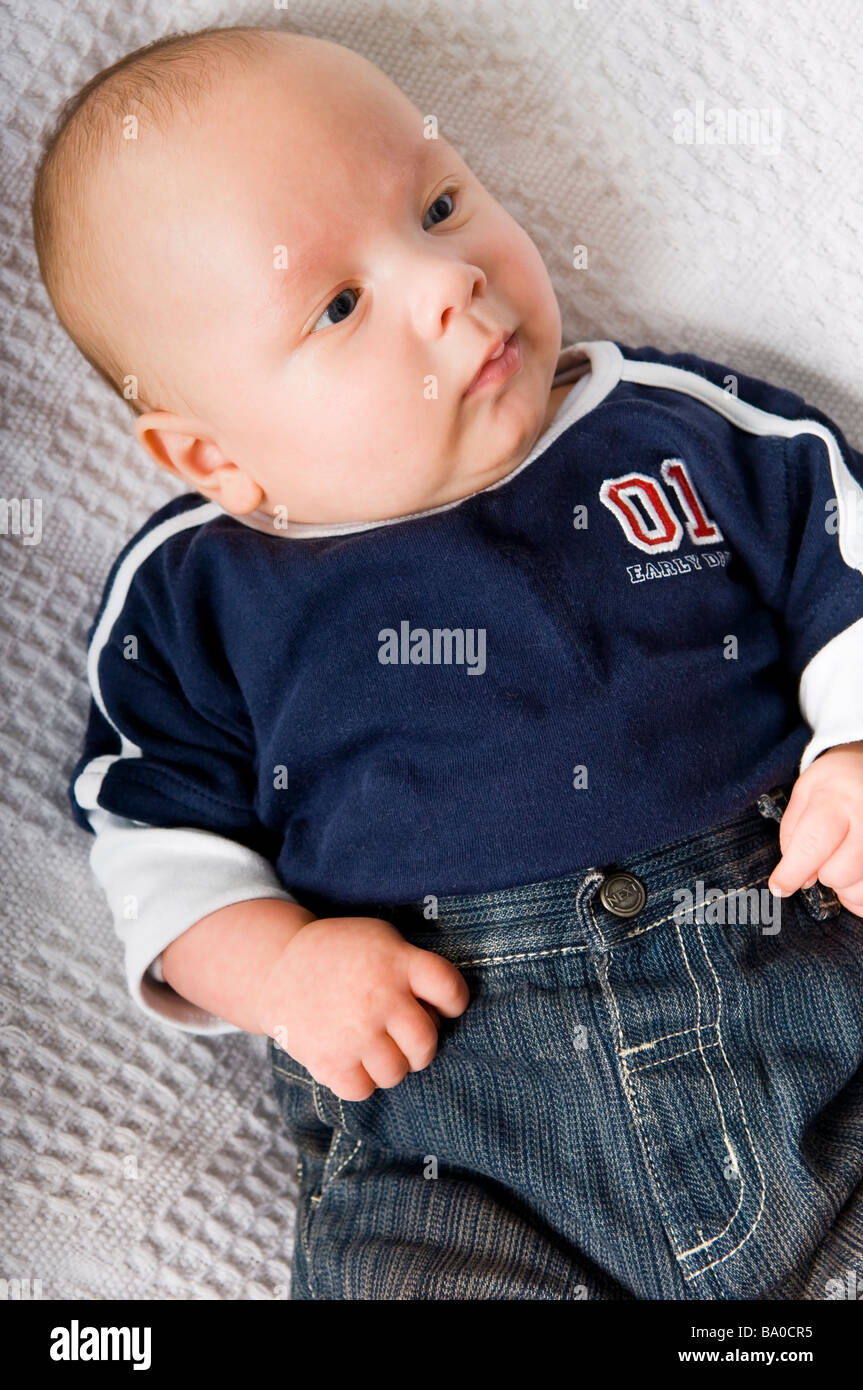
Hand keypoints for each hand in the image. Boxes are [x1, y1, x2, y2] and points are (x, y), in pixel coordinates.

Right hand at [255, 915, 469, 1100]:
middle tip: (403, 1035)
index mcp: (396, 962)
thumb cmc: (340, 953)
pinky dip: (360, 1081)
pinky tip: (352, 1059)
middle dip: (420, 1045)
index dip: (454, 1002)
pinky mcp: (327, 1060)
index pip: (450, 990)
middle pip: (425, 1043)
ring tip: (374, 1046)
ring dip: (390, 1065)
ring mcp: (352, 1032)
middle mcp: (379, 998)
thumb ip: (412, 965)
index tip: (441, 1005)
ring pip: (396, 1073)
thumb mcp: (380, 938)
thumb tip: (442, 1008)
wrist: (277, 965)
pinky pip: (363, 1090)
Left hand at [767, 741, 862, 914]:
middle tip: (824, 856)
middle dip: (822, 873)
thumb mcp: (805, 791)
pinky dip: (860, 895)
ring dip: (845, 886)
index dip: (791, 873)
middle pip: (837, 873)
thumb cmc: (838, 781)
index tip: (779, 887)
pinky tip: (856, 875)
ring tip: (843, 861)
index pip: (812, 844)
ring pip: (859, 889)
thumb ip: (793, 832)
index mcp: (838, 800)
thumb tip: (798, 876)